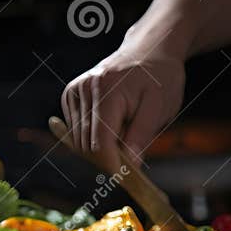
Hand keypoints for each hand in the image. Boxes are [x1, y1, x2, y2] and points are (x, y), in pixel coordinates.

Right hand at [61, 47, 184, 171]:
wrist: (149, 51)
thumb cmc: (160, 78)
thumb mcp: (160, 107)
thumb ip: (141, 137)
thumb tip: (128, 166)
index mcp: (107, 91)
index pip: (100, 142)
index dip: (112, 165)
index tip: (126, 179)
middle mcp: (84, 89)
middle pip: (87, 145)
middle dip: (108, 158)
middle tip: (131, 158)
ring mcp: (74, 91)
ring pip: (79, 141)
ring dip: (100, 147)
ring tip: (125, 132)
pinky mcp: (70, 94)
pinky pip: (76, 130)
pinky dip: (92, 136)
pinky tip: (111, 125)